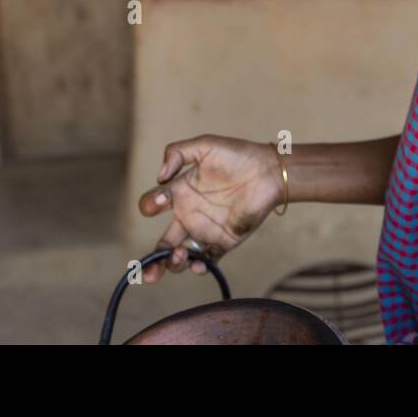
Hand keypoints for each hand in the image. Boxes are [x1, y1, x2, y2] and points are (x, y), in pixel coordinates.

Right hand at [136, 135, 284, 282]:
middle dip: (152, 259)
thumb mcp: (204, 145)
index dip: (149, 204)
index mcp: (180, 192)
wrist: (270, 171)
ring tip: (178, 257)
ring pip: (182, 256)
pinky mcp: (224, 241)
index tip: (159, 202)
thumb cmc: (238, 155)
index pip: (153, 204)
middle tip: (148, 271)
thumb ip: (177, 152)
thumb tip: (160, 177)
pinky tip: (197, 264)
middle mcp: (189, 214)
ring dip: (173, 263)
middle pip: (164, 243)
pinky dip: (200, 267)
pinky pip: (208, 260)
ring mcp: (206, 230)